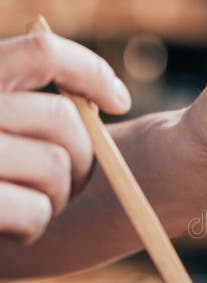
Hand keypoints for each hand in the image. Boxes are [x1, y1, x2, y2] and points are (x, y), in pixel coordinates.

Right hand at [0, 32, 130, 243]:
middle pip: (62, 118)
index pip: (42, 52)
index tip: (119, 101)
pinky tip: (10, 231)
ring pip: (55, 167)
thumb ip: (21, 108)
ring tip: (28, 207)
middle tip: (68, 184)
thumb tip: (107, 101)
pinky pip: (35, 211)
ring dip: (55, 197)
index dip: (92, 73)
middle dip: (81, 157)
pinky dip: (34, 227)